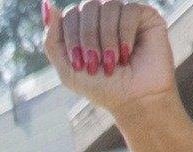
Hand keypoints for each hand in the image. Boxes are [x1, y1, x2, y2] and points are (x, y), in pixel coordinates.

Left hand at [46, 3, 180, 115]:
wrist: (135, 100)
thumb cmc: (102, 87)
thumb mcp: (68, 70)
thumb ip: (52, 40)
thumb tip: (47, 4)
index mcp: (84, 26)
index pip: (70, 14)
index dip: (72, 37)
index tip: (80, 64)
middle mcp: (103, 16)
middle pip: (88, 7)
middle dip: (89, 37)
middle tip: (95, 63)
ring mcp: (123, 14)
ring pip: (108, 6)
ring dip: (107, 38)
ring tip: (113, 62)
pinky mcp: (145, 15)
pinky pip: (129, 9)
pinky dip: (125, 34)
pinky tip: (127, 53)